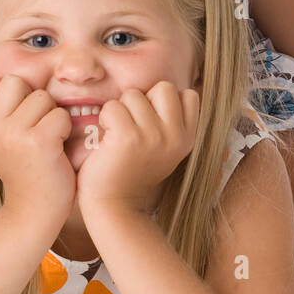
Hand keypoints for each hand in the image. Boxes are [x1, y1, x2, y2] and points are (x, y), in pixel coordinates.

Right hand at [0, 73, 76, 223]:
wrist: (33, 211)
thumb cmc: (24, 168)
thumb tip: (7, 75)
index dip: (13, 93)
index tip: (19, 118)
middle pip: (16, 81)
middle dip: (32, 99)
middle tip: (35, 128)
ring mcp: (11, 134)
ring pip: (42, 97)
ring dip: (51, 115)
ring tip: (46, 140)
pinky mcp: (37, 142)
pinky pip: (59, 115)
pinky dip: (64, 129)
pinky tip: (57, 148)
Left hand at [76, 81, 200, 214]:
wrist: (114, 206)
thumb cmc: (133, 173)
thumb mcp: (165, 149)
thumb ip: (172, 122)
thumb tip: (169, 90)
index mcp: (188, 139)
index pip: (188, 95)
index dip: (164, 102)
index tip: (151, 123)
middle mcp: (175, 137)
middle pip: (163, 87)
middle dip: (144, 100)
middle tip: (133, 127)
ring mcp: (153, 136)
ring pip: (133, 94)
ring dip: (120, 110)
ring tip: (118, 135)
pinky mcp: (128, 137)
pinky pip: (113, 106)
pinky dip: (105, 118)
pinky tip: (107, 139)